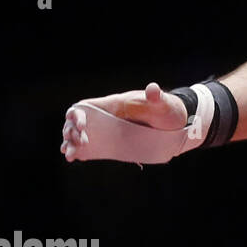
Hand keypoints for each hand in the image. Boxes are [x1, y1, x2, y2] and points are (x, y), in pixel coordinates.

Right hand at [61, 82, 187, 161]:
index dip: (76, 115)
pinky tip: (74, 157)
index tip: (81, 126)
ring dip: (71, 143)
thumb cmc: (166, 109)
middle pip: (76, 123)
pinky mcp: (112, 144)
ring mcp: (107, 131)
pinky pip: (91, 147)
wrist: (176, 125)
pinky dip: (79, 151)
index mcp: (112, 105)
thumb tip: (152, 89)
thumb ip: (156, 98)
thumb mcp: (162, 103)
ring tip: (70, 154)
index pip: (84, 107)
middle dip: (71, 132)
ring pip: (80, 136)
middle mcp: (105, 118)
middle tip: (82, 142)